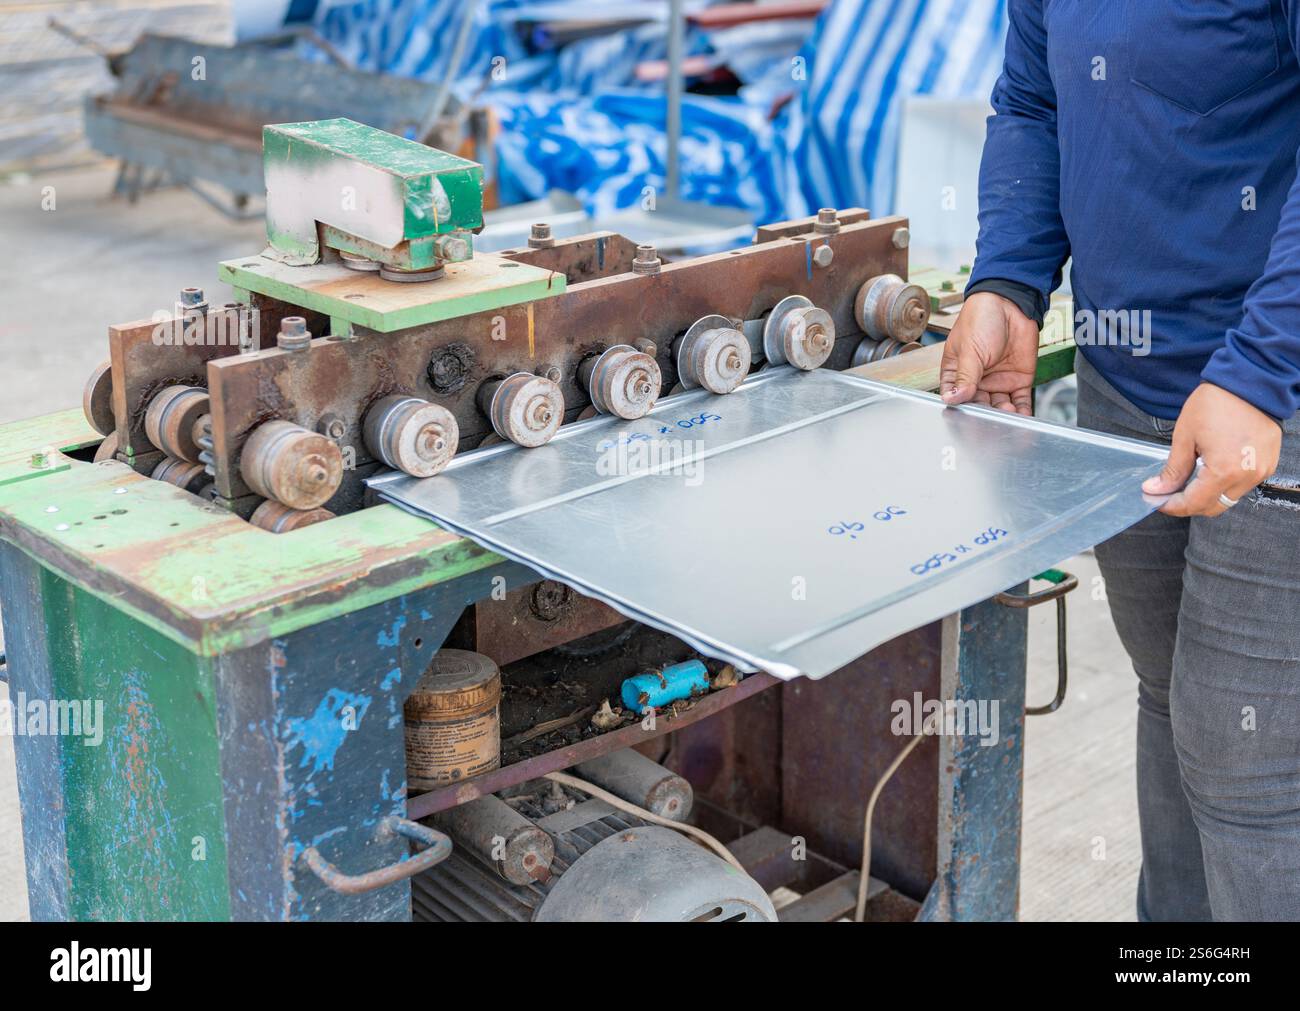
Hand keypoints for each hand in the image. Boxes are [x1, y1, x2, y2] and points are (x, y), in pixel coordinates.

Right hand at [940, 292, 1040, 414]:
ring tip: (1007, 418)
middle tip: (989, 423)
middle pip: (978, 405)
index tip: (966, 416)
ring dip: (1003, 415)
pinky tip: (1022, 419)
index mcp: (956, 373)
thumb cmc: (981, 319)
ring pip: (999, 407)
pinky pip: (1020, 401)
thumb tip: (953, 399)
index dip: (960, 407)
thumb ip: (965, 377)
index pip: (955, 396)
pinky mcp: (1018, 379)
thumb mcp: (969, 350)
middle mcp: (976, 380)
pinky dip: (1022, 411)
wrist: (1011, 302)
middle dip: (984, 415)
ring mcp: (998, 381)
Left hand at [1142, 382, 1279, 516]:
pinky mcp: (1268, 464)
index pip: (1194, 504)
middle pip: (1214, 507)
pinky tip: (1210, 469)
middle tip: (1168, 492)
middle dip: (1189, 504)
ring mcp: (1261, 471)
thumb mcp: (1185, 436)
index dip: (1172, 506)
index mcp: (1224, 471)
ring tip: (1190, 477)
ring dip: (1208, 494)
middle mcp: (1247, 476)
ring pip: (1229, 497)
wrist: (1250, 381)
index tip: (1156, 499)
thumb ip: (1172, 469)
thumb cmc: (1216, 403)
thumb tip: (1156, 490)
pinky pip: (1243, 484)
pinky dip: (1225, 483)